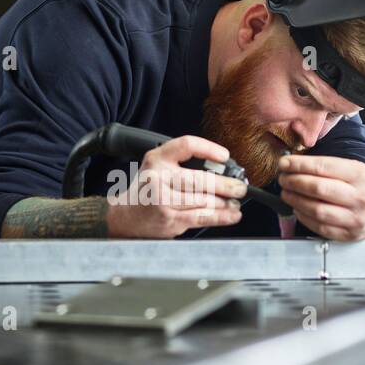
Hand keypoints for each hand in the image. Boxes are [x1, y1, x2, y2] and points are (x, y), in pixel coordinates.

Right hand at [106, 134, 246, 238]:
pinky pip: (202, 217)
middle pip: (201, 179)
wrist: (124, 215)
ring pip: (204, 200)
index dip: (209, 149)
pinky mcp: (170, 219)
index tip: (225, 156)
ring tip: (235, 202)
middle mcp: (159, 177)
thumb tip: (223, 169)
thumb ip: (182, 164)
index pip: (186, 145)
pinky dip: (221, 216)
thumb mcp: (157, 167)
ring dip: (226, 202)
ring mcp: (164, 199)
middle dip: (227, 184)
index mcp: (157, 158)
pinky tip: (231, 214)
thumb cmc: (147, 190)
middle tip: (240, 186)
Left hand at [276, 154, 364, 239]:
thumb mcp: (356, 168)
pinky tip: (297, 208)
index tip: (284, 164)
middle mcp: (359, 197)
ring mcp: (355, 218)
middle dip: (294, 182)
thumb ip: (329, 166)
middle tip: (282, 179)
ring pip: (317, 210)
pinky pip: (320, 227)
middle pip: (318, 189)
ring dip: (295, 200)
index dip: (299, 165)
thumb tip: (294, 164)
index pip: (323, 167)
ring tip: (286, 193)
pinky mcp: (349, 235)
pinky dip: (304, 217)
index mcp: (360, 175)